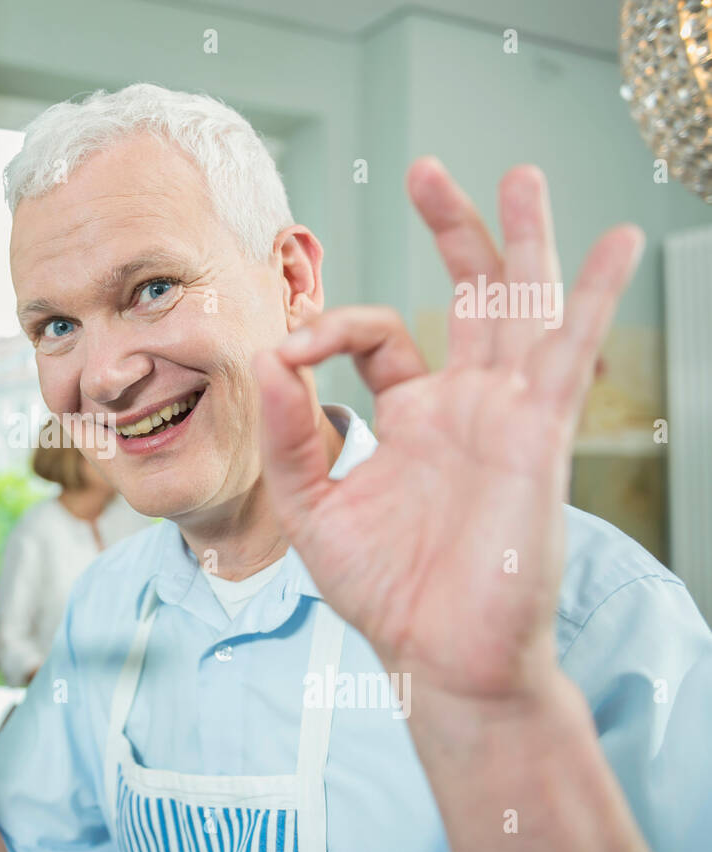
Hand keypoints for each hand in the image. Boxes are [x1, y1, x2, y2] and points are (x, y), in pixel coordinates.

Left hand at [253, 158, 643, 701]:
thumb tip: (267, 360)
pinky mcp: (537, 438)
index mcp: (413, 416)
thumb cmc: (384, 590)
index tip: (289, 351)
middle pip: (468, 296)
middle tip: (432, 171)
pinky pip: (569, 356)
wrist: (438, 656)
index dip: (331, 326)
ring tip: (525, 175)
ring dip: (524, 242)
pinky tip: (609, 246)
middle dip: (455, 231)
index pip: (376, 334)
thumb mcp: (311, 506)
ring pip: (522, 309)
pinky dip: (589, 299)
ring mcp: (506, 416)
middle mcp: (464, 405)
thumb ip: (288, 435)